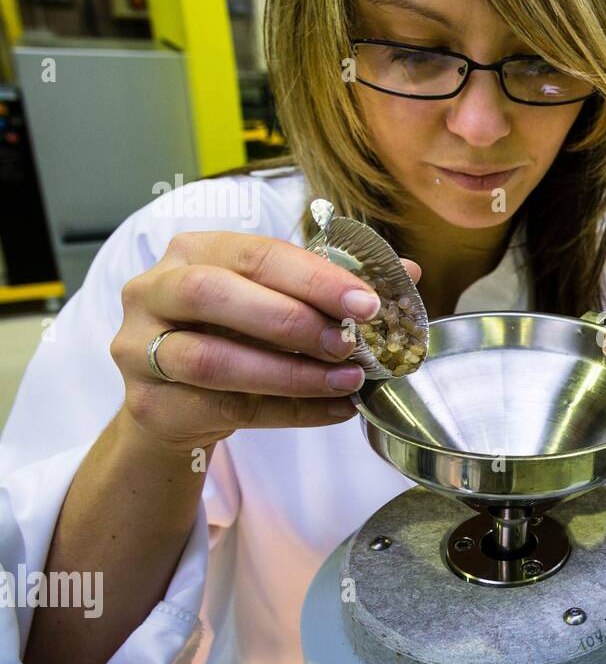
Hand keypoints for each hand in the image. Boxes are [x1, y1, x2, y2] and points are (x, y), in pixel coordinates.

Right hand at [110, 231, 421, 451]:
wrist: (174, 403)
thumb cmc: (231, 335)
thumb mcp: (274, 299)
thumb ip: (330, 284)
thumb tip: (407, 271)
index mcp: (192, 251)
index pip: (255, 253)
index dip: (315, 278)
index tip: (367, 302)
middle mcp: (153, 291)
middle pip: (213, 295)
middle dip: (291, 318)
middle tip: (349, 342)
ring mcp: (140, 350)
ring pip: (213, 360)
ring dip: (291, 373)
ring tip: (348, 380)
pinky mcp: (151, 405)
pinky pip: (228, 409)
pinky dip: (291, 412)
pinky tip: (335, 410)